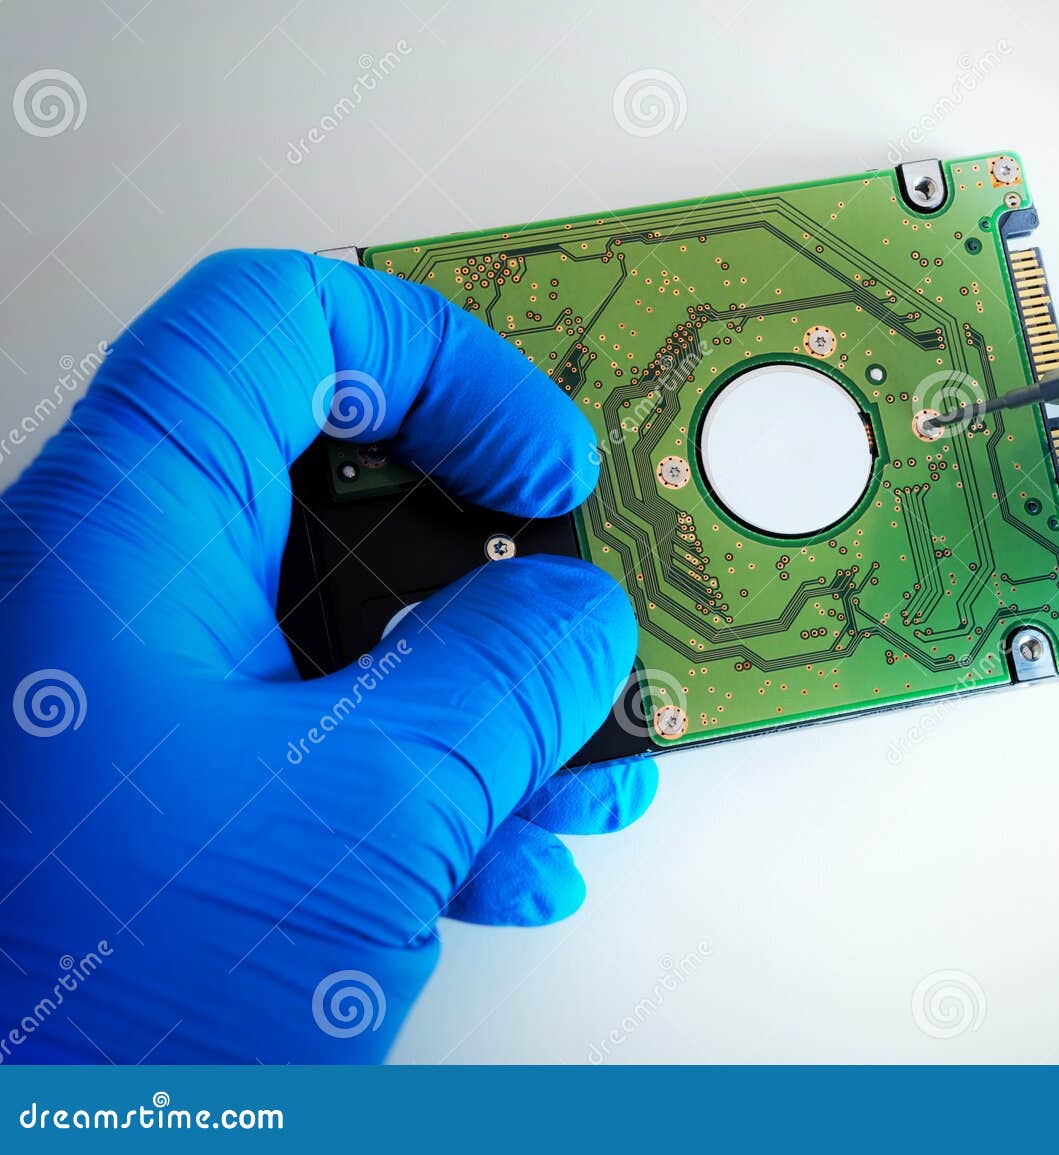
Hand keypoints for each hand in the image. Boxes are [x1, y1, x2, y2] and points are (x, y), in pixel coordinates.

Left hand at [0, 249, 655, 1062]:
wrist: (13, 1145)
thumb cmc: (80, 999)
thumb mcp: (359, 814)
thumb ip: (497, 683)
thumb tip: (573, 617)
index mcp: (130, 534)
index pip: (287, 325)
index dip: (440, 364)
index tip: (537, 463)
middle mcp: (123, 592)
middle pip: (341, 488)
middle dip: (493, 570)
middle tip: (569, 627)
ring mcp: (145, 696)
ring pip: (349, 628)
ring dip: (486, 697)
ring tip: (570, 775)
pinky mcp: (170, 787)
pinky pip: (324, 733)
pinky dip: (429, 780)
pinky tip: (498, 857)